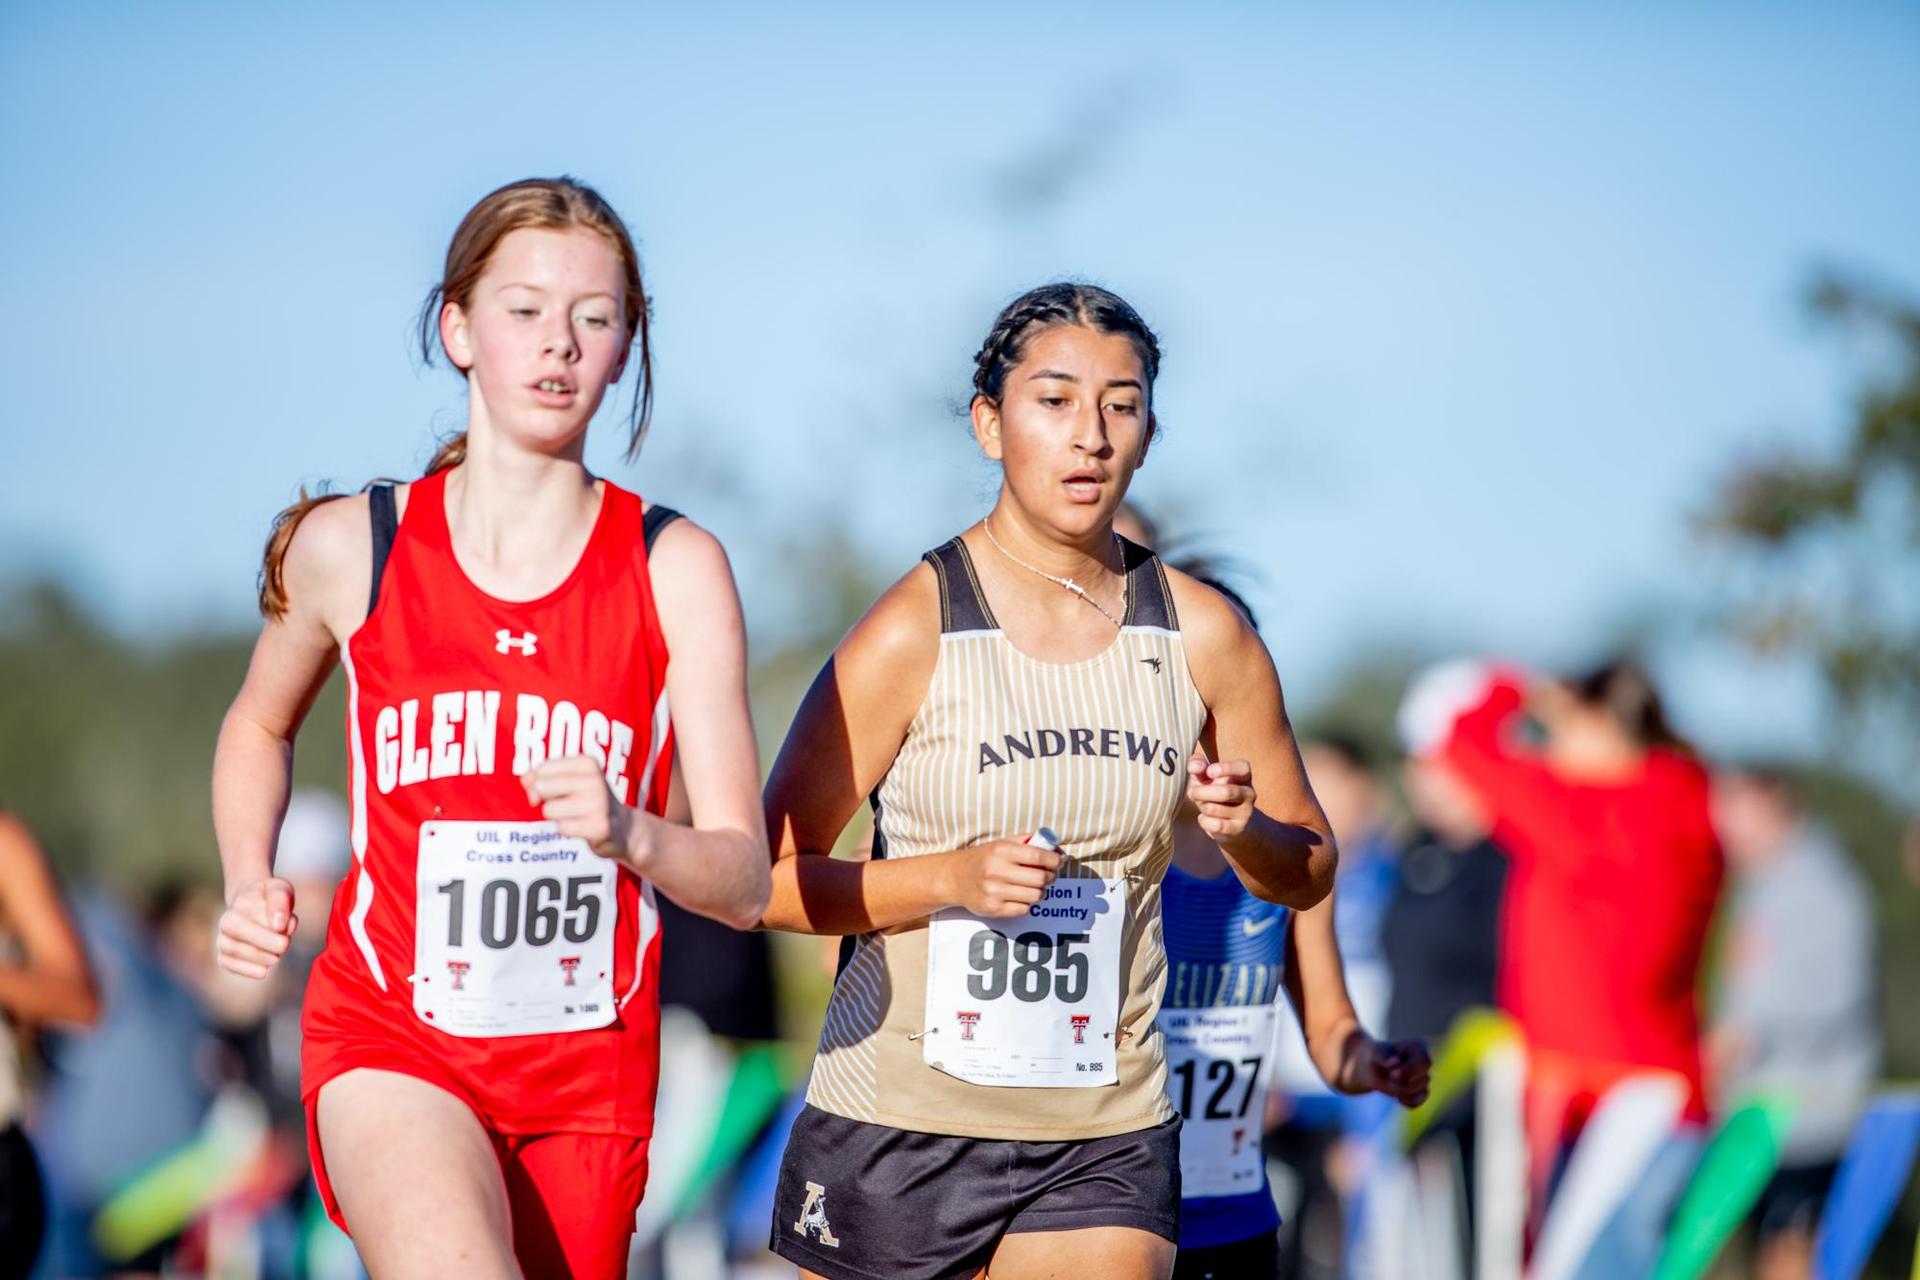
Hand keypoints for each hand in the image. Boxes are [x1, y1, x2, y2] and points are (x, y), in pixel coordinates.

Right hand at [217, 877, 296, 979]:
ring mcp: (222, 939)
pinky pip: (229, 965)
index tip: (287, 927)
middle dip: (267, 947)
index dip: (273, 931)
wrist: (255, 901)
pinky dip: (248, 970)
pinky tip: (264, 970)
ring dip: (261, 958)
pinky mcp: (224, 955)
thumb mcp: (281, 889)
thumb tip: (278, 926)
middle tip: (285, 944)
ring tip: (277, 953)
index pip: (251, 923)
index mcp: (239, 904)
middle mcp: (225, 922)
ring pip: (234, 954)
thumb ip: (281, 902)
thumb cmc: (271, 896)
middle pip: (238, 941)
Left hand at [525, 756, 633, 862]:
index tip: (550, 790)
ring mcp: (599, 804)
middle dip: (546, 799)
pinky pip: (562, 828)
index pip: (542, 769)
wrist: (624, 829)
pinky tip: (582, 828)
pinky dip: (567, 831)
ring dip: (557, 817)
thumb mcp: (568, 780)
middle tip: (566, 804)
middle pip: (541, 787)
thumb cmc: (587, 800)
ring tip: (575, 816)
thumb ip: (540, 776)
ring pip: (548, 810)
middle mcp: (595, 780)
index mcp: (587, 763)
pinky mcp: (600, 828)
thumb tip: (526, 782)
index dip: (536, 782)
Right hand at [943, 837, 1062, 917]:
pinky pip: (1024, 909)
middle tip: (1048, 876)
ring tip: (1034, 886)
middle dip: (1050, 877)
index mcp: (1001, 851)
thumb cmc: (984, 858)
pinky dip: (1027, 903)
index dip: (1054, 860)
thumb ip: (1029, 843)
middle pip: (1040, 878)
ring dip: (1040, 892)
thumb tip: (1058, 851)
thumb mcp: (1002, 844)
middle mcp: (997, 871)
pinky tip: (1020, 896)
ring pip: (1035, 896)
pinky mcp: (993, 909)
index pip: (1038, 856)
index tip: (1058, 862)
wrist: (954, 877)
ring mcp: (994, 892)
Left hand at [1186, 754, 1254, 841]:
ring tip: (1203, 805)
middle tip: (1193, 792)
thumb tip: (1194, 766)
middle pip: (1226, 792)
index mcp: (1243, 776)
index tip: (1209, 772)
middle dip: (1202, 792)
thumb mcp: (1205, 777)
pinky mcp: (1238, 828)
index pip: (1243, 768)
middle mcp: (1249, 793)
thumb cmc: (1214, 793)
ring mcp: (1245, 812)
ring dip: (1202, 806)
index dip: (1225, 768)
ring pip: (1215, 808)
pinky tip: (1205, 818)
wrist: (1229, 824)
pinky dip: (1204, 820)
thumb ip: (1198, 765)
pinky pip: (1215, 824)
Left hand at [1360, 1037, 1431, 1107]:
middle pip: (1424, 1078)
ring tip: (1389, 1084)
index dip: (1410, 1070)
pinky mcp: (1421, 1091)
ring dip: (1403, 1090)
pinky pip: (1419, 1101)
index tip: (1393, 1074)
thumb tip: (1397, 1062)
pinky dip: (1409, 1102)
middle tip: (1390, 1078)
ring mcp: (1424, 1076)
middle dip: (1405, 1082)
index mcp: (1418, 1046)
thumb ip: (1385, 1058)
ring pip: (1421, 1090)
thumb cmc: (1374, 1056)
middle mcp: (1424, 1061)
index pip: (1424, 1061)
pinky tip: (1399, 1098)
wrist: (1370, 1066)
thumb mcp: (1375, 1054)